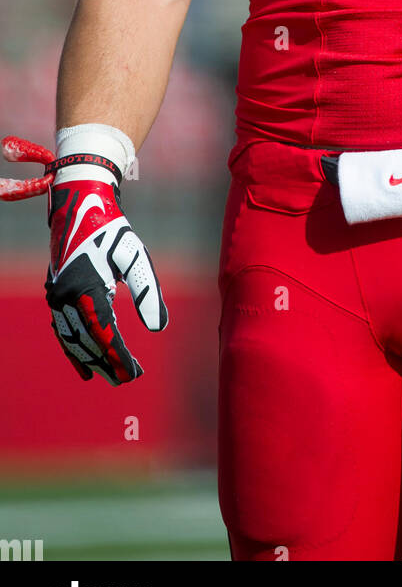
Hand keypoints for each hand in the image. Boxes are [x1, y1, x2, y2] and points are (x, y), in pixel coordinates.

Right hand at [45, 176, 167, 384]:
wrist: (81, 207)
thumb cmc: (114, 231)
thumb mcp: (135, 257)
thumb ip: (147, 292)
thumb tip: (159, 327)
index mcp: (87, 289)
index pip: (104, 333)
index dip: (118, 356)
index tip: (132, 374)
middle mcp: (66, 297)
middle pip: (87, 341)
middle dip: (106, 362)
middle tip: (126, 379)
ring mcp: (57, 297)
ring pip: (72, 339)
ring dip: (90, 360)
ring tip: (108, 376)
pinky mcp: (56, 295)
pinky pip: (63, 330)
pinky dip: (73, 349)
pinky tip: (85, 363)